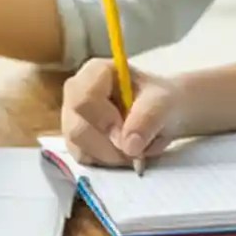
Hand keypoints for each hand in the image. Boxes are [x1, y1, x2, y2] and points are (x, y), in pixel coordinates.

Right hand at [61, 60, 185, 166]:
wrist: (162, 114)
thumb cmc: (160, 101)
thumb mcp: (163, 103)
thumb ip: (148, 118)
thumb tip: (129, 145)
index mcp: (95, 73)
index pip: (84, 99)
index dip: (105, 121)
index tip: (129, 136)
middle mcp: (76, 93)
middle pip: (77, 128)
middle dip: (109, 146)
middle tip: (136, 150)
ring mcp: (72, 118)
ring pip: (78, 147)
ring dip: (110, 156)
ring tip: (134, 151)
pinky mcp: (75, 140)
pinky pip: (82, 158)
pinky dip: (106, 163)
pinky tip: (123, 154)